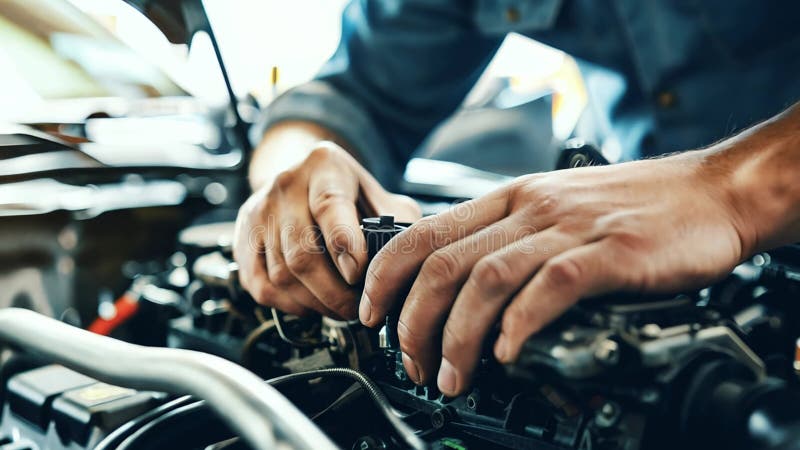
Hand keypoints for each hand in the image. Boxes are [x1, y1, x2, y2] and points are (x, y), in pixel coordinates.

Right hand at [234, 142, 419, 318]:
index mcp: (324, 166)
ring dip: (316, 303)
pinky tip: (313, 303)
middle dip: (335, 292)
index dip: (345, 246)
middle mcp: (285, 185)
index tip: (360, 274)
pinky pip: (263, 287)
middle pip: (303, 252)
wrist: (303, 179)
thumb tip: (408, 263)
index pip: (329, 207)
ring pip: (283, 275)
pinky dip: (292, 305)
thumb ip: (397, 225)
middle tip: (358, 308)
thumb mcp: (379, 196)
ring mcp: (259, 213)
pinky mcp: (244, 241)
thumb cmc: (347, 194)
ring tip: (340, 308)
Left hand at [360, 150, 751, 395]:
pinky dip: (521, 323)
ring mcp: (569, 228)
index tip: (369, 313)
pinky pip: (550, 287)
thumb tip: (459, 280)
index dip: (385, 276)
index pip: (425, 231)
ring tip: (450, 375)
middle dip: (413, 320)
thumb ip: (509, 238)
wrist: (713, 192)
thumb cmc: (635, 206)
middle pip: (444, 262)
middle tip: (410, 361)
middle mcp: (531, 209)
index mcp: (511, 199)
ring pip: (486, 279)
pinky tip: (508, 352)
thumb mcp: (556, 208)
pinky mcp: (611, 251)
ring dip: (458, 335)